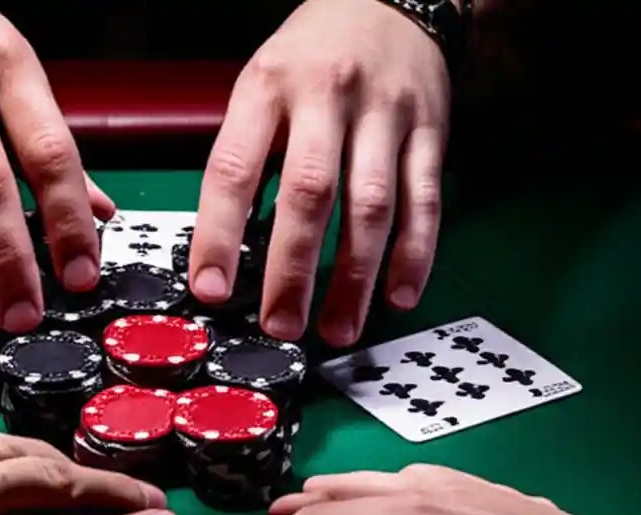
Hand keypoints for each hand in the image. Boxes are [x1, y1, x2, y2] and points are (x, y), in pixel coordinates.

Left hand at [191, 0, 449, 345]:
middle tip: (280, 326)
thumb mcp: (260, 87)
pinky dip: (414, 254)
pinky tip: (398, 295)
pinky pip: (425, 200)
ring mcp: (385, 114)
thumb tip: (223, 250)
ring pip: (372, 205)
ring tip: (337, 329)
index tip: (211, 290)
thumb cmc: (309, 59)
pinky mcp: (430, 131)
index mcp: (268, 88)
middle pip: (310, 192)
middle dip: (294, 268)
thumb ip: (247, 157)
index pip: (235, 168)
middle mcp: (327, 97)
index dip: (218, 234)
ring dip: (355, 277)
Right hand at [231, 464, 640, 514]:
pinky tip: (419, 496)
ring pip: (389, 477)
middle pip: (348, 490)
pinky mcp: (504, 497)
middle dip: (304, 507)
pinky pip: (430, 478)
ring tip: (330, 498)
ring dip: (348, 490)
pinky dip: (397, 486)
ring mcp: (471, 489)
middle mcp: (429, 494)